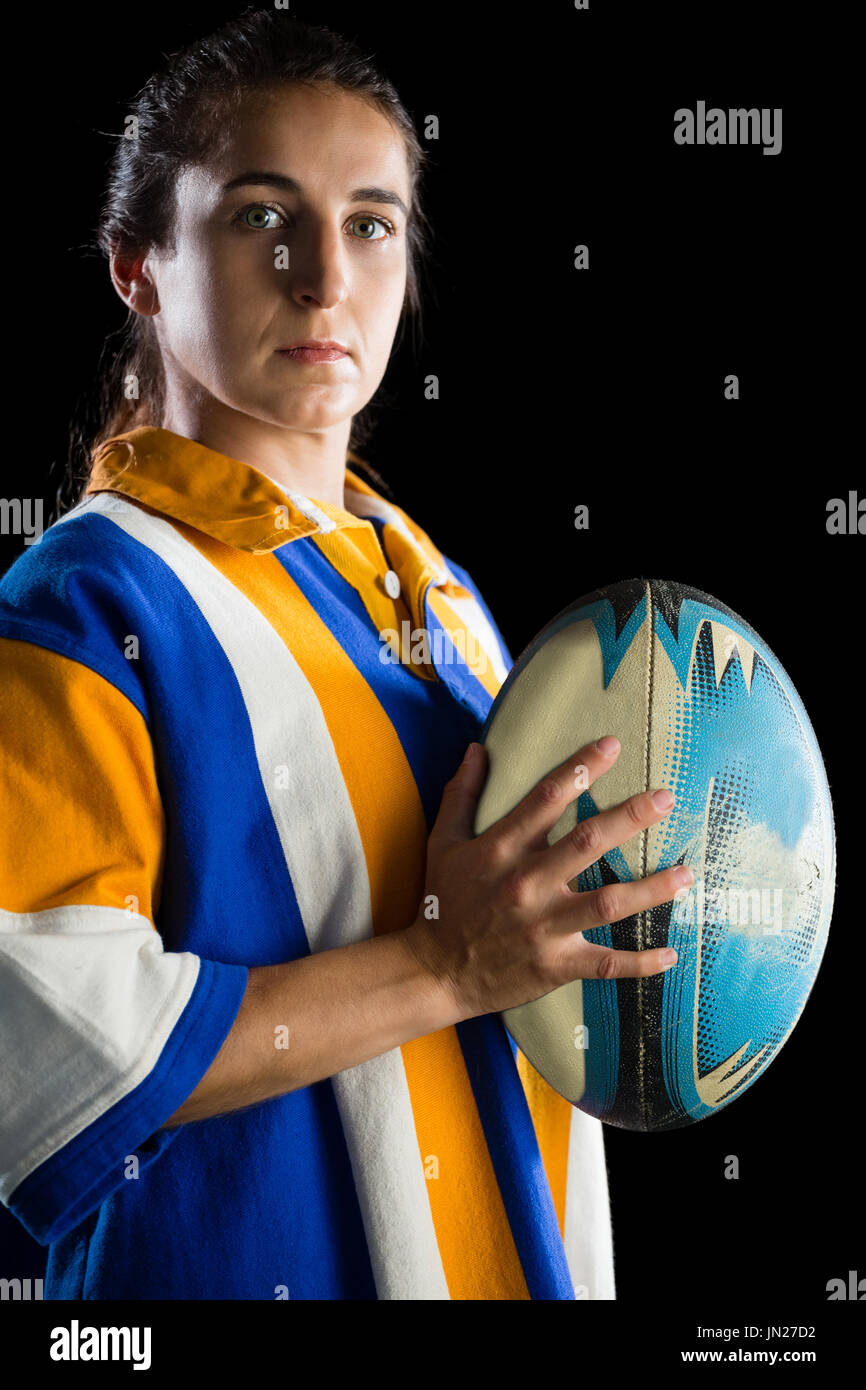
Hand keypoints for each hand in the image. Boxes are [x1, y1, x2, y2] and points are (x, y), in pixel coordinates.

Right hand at [403, 735, 690, 1020]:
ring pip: (609, 903)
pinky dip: (641, 962)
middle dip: (631, 817)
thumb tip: (479, 748)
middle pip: (588, 843)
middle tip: (666, 798)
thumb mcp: (444, 843)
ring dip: (651, 889)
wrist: (434, 972)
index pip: (546, 798)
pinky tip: (671, 954)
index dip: (581, 768)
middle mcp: (526, 884)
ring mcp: (543, 927)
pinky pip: (606, 963)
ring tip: (687, 872)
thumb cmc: (443, 902)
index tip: (613, 745)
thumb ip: (462, 794)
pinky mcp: (554, 965)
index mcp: (501, 850)